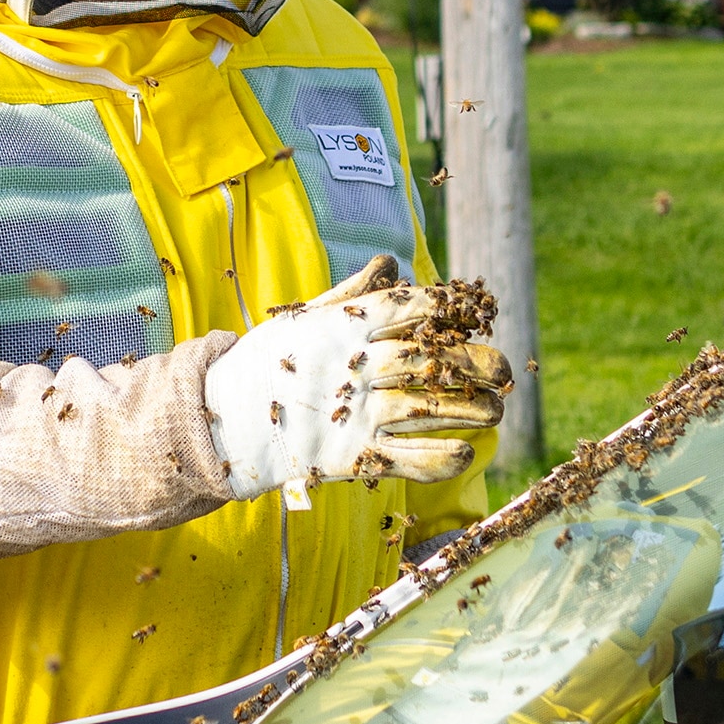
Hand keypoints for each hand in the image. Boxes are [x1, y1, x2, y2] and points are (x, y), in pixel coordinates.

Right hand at [204, 256, 511, 498]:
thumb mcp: (303, 319)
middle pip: (429, 359)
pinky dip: (439, 458)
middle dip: (475, 364)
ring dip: (469, 410)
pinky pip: (405, 460)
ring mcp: (353, 414)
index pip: (408, 308)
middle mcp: (353, 367)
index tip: (475, 312)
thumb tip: (392, 263)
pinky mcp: (350, 457)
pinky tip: (463, 453)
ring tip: (496, 411)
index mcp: (343, 328)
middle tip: (505, 371)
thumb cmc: (264, 364)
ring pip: (426, 408)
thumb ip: (353, 294)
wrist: (218, 421)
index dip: (447, 308)